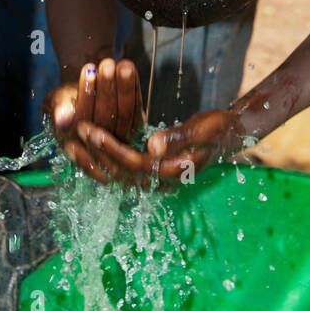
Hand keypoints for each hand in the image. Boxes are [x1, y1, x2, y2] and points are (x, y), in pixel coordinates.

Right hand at [43, 59, 143, 180]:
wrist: (82, 97)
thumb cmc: (66, 99)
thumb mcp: (56, 102)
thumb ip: (58, 109)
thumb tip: (62, 118)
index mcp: (76, 144)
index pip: (83, 119)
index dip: (86, 95)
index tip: (88, 70)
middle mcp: (99, 146)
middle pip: (106, 117)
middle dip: (107, 88)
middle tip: (107, 63)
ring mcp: (119, 138)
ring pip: (125, 112)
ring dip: (124, 86)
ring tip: (121, 64)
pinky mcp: (134, 127)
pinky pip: (137, 107)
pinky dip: (134, 86)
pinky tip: (128, 68)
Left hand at [74, 107, 243, 185]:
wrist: (228, 134)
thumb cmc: (217, 128)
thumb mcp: (202, 129)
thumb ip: (177, 138)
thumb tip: (152, 146)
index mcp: (175, 173)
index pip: (135, 164)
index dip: (112, 148)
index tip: (92, 130)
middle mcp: (164, 182)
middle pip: (124, 172)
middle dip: (100, 152)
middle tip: (80, 128)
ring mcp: (159, 180)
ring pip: (122, 174)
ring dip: (101, 156)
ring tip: (82, 135)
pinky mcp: (154, 173)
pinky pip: (126, 169)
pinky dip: (109, 157)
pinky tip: (95, 142)